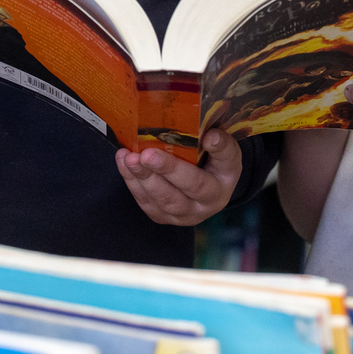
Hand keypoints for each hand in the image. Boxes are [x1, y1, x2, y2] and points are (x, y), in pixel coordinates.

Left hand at [115, 130, 241, 225]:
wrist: (214, 182)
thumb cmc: (219, 163)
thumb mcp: (229, 153)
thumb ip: (222, 146)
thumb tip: (210, 136)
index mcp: (217, 194)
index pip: (197, 184)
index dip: (176, 169)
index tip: (157, 151)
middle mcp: (198, 210)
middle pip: (173, 198)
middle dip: (154, 175)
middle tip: (141, 155)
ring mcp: (178, 216)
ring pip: (156, 202)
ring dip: (139, 178)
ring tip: (129, 157)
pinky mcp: (161, 215)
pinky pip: (144, 202)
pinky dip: (131, 181)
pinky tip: (124, 161)